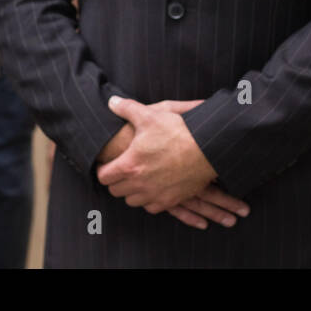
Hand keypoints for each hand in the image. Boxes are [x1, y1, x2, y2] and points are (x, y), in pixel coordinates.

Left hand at [97, 100, 247, 228]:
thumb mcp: (150, 115)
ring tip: (137, 178)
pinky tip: (153, 187)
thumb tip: (111, 102)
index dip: (103, 169)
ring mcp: (155, 194)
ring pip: (132, 201)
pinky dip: (149, 200)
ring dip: (132, 191)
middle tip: (122, 170)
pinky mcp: (170, 200)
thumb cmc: (178, 132)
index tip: (107, 164)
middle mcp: (139, 184)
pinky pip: (152, 207)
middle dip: (116, 180)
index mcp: (129, 165)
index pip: (103, 177)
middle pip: (116, 191)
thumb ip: (127, 108)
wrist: (207, 149)